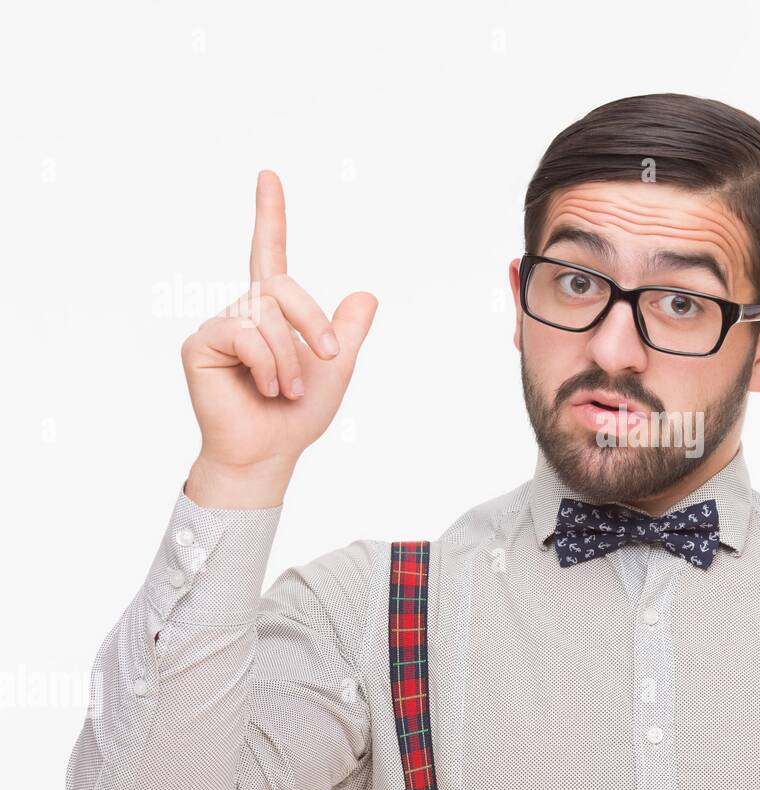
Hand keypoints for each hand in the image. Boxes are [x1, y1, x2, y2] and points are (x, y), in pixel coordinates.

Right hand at [179, 171, 376, 502]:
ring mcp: (219, 326)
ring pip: (266, 316)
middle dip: (312, 323)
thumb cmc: (298, 415)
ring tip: (289, 390)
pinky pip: (245, 336)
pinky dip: (269, 365)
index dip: (269, 215)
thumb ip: (347, 331)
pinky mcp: (200, 344)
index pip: (269, 253)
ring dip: (291, 358)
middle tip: (328, 360)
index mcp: (272, 312)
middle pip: (282, 287)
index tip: (268, 176)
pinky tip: (265, 388)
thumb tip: (367, 294)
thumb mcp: (336, 368)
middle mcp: (242, 311)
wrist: (271, 452)